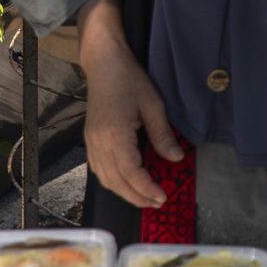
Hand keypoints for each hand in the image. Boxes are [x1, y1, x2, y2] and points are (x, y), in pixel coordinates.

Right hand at [81, 27, 183, 210]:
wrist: (103, 63)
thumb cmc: (129, 79)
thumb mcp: (153, 104)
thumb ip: (163, 135)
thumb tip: (176, 159)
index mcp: (115, 134)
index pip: (131, 172)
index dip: (146, 189)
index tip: (163, 197)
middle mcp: (99, 143)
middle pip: (116, 182)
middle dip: (137, 197)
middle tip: (158, 202)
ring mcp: (91, 143)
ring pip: (105, 179)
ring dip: (125, 192)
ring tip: (145, 197)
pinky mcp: (89, 141)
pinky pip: (98, 170)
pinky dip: (113, 182)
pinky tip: (126, 182)